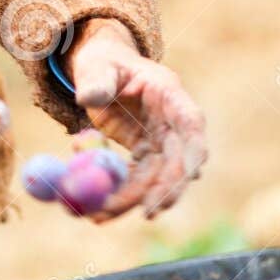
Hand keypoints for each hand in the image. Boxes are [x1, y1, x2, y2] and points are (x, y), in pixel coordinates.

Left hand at [65, 18, 206, 219]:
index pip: (191, 126)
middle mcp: (172, 121)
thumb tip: (88, 98)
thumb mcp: (97, 65)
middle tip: (145, 213)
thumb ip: (95, 81)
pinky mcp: (146, 154)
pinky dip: (122, 196)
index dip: (191, 155)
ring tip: (99, 216)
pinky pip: (139, 180)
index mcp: (169, 95)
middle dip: (164, 189)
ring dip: (134, 200)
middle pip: (178, 160)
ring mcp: (161, 140)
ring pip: (157, 177)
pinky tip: (99, 211)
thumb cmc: (103, 63)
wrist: (101, 71)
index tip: (188, 177)